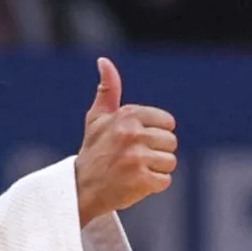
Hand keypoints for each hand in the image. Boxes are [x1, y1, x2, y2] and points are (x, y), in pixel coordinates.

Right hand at [74, 57, 176, 227]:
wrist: (80, 189)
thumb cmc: (94, 151)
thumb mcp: (97, 118)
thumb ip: (107, 90)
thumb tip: (104, 61)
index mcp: (127, 115)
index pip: (167, 122)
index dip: (156, 134)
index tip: (136, 142)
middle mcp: (132, 134)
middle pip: (171, 142)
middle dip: (157, 153)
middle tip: (134, 160)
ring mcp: (137, 158)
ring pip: (170, 162)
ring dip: (156, 170)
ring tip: (135, 171)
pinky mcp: (140, 180)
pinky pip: (164, 181)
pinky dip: (153, 185)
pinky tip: (135, 183)